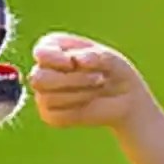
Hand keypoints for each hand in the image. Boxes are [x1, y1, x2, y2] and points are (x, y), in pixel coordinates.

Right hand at [28, 33, 154, 133]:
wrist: (124, 97)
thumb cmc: (114, 71)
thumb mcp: (109, 58)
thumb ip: (94, 55)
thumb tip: (76, 61)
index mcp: (52, 48)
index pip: (40, 52)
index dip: (55, 58)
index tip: (74, 63)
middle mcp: (43, 69)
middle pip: (39, 78)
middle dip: (71, 80)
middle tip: (98, 78)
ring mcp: (43, 93)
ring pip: (47, 98)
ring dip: (79, 94)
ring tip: (97, 88)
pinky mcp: (49, 114)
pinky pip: (55, 115)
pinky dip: (75, 110)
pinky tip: (89, 104)